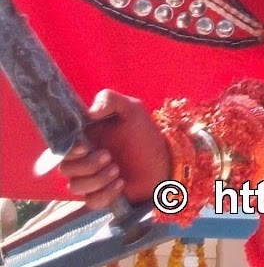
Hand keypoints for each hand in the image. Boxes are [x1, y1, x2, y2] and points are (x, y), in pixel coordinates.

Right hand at [58, 90, 170, 208]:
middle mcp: (83, 159)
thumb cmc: (144, 133)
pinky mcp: (100, 196)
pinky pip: (91, 202)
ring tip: (118, 170)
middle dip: (87, 164)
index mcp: (86, 138)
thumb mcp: (131, 110)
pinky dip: (105, 194)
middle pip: (65, 168)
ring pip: (75, 186)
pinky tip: (121, 184)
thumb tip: (90, 112)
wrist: (163, 159)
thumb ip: (110, 100)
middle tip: (109, 156)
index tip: (84, 146)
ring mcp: (90, 179)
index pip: (62, 146)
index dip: (68, 149)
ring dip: (97, 179)